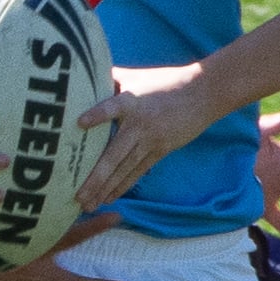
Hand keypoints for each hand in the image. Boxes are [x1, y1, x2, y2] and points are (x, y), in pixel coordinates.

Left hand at [74, 64, 218, 210]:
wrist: (202, 94)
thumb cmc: (163, 82)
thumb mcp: (136, 76)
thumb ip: (111, 79)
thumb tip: (83, 77)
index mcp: (131, 101)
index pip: (111, 107)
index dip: (97, 115)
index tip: (80, 123)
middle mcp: (139, 124)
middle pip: (114, 155)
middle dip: (95, 178)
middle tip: (77, 196)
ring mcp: (150, 140)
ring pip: (124, 169)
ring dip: (106, 188)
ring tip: (89, 204)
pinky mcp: (161, 150)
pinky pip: (138, 171)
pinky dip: (123, 185)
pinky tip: (109, 197)